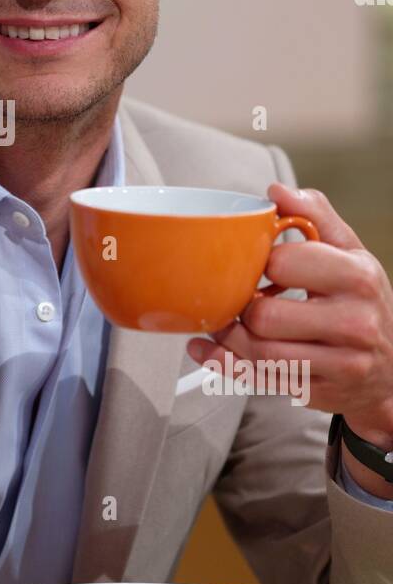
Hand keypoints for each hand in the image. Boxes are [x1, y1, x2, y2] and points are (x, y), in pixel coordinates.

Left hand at [187, 183, 392, 485]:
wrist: (392, 367)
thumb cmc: (362, 301)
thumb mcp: (349, 252)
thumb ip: (315, 217)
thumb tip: (277, 191)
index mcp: (356, 277)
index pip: (284, 263)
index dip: (257, 262)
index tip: (253, 265)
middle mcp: (354, 322)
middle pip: (264, 315)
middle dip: (239, 306)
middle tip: (235, 299)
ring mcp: (339, 363)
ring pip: (259, 352)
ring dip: (229, 338)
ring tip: (224, 324)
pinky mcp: (319, 392)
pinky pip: (260, 380)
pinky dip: (226, 365)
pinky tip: (210, 351)